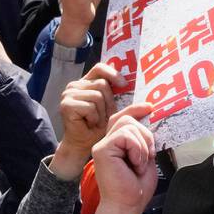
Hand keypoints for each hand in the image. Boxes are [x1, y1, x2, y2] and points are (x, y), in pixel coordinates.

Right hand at [52, 62, 125, 178]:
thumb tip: (146, 100)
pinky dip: (94, 118)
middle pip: (102, 84)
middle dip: (109, 103)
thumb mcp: (113, 111)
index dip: (113, 74)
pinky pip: (90, 107)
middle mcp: (75, 85)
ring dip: (101, 113)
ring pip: (98, 96)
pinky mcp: (67, 105)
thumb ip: (123, 101)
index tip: (124, 84)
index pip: (100, 68)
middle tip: (104, 117)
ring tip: (96, 121)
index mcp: (86, 83)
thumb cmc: (97, 128)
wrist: (82, 145)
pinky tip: (89, 124)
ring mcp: (69, 94)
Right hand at [91, 103, 158, 213]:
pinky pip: (125, 136)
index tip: (150, 108)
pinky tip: (134, 165)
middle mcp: (106, 141)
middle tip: (147, 157)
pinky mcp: (102, 149)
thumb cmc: (135, 188)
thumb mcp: (145, 158)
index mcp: (116, 144)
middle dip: (145, 136)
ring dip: (142, 145)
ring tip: (138, 164)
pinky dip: (136, 149)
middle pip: (128, 119)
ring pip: (128, 126)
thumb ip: (143, 140)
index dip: (136, 110)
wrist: (126, 206)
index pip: (123, 118)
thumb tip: (150, 120)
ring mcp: (102, 145)